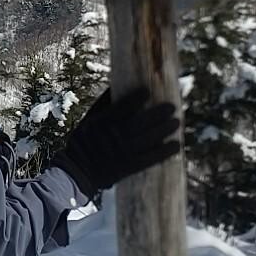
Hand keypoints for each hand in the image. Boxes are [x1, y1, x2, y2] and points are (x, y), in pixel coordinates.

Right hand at [53, 86, 180, 198]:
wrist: (78, 171)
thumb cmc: (85, 141)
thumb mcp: (89, 120)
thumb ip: (104, 105)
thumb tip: (119, 84)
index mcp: (101, 123)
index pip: (122, 108)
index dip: (136, 99)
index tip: (148, 92)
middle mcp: (112, 137)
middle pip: (140, 123)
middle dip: (158, 114)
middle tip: (172, 107)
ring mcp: (121, 153)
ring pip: (147, 139)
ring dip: (164, 130)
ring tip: (177, 122)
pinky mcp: (128, 167)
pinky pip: (149, 158)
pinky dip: (164, 152)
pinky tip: (176, 145)